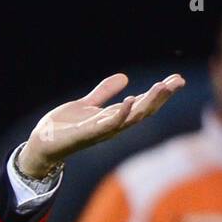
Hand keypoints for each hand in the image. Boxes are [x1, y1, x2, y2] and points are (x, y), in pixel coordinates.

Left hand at [17, 72, 184, 177]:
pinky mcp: (86, 133)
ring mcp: (101, 131)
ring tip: (162, 87)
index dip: (160, 93)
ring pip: (131, 117)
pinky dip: (121, 114)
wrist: (42, 143)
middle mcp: (112, 126)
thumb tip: (125, 77)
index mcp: (114, 118)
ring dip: (147, 103)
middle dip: (161, 96)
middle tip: (178, 81)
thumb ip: (104, 92)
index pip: (143, 104)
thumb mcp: (87, 104)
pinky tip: (131, 100)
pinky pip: (108, 124)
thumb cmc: (65, 127)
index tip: (177, 79)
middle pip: (143, 111)